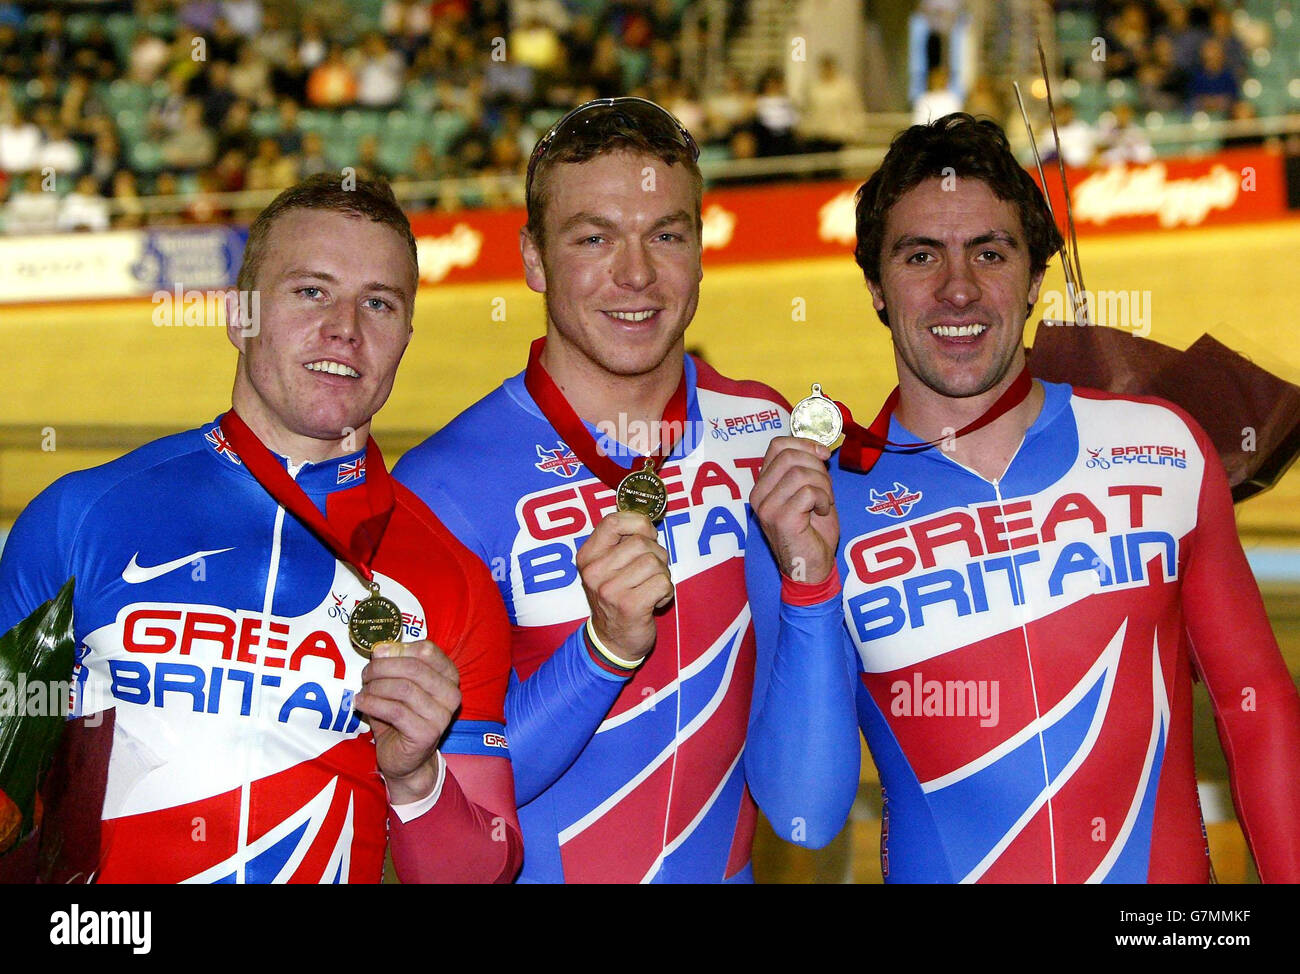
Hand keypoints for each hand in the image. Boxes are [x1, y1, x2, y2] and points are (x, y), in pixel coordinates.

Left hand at [355, 640, 460, 804]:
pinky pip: (395, 711)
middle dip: (383, 668)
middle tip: (365, 674)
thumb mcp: (399, 687)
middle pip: (414, 668)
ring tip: (363, 691)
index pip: (428, 651)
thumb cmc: (401, 719)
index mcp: (449, 677)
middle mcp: (451, 694)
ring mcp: (441, 715)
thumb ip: (395, 666)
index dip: (399, 649)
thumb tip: (380, 649)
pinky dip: (373, 704)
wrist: (406, 761)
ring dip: (376, 687)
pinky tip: (361, 703)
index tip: (378, 654)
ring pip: (403, 689)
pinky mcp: (426, 733)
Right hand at [577, 510, 673, 662]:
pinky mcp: (630, 605)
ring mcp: (610, 590)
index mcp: (587, 556)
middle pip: (641, 542)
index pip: (613, 521)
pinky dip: (666, 592)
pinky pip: (663, 583)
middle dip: (656, 554)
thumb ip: (621, 543)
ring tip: (650, 588)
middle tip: (650, 572)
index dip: (639, 524)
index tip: (647, 536)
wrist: (612, 641)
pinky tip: (655, 601)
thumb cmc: (616, 598)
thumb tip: (646, 521)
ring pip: (655, 562)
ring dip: (662, 574)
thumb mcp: (607, 568)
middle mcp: (594, 572)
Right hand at [750, 435, 838, 584]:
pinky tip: (822, 512)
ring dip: (823, 486)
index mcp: (763, 485)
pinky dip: (824, 500)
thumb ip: (807, 470)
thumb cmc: (812, 532)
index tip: (823, 455)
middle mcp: (758, 494)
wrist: (811, 568)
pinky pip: (808, 492)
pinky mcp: (780, 519)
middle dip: (817, 468)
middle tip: (825, 489)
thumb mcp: (808, 493)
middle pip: (790, 456)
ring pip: (800, 473)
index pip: (777, 445)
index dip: (804, 443)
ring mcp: (767, 507)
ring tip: (824, 504)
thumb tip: (818, 448)